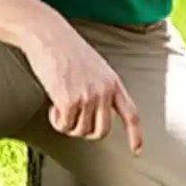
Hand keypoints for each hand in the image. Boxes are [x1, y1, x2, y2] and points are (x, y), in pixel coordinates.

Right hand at [22, 20, 142, 153]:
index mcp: (114, 82)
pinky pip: (64, 126)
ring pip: (80, 131)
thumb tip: (92, 113)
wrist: (49, 35)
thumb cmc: (67, 48)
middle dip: (86, 131)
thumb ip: (100, 88)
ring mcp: (88, 97)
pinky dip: (56, 121)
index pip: (131, 114)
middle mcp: (104, 92)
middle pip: (102, 131)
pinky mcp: (69, 101)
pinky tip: (53, 105)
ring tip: (60, 105)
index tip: (137, 150)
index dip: (135, 135)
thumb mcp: (94, 67)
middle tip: (73, 120)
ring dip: (68, 124)